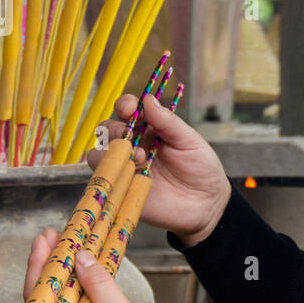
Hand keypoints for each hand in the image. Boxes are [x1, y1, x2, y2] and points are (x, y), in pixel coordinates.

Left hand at [24, 228, 176, 302]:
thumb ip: (98, 283)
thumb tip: (79, 255)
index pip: (38, 297)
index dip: (39, 265)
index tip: (44, 239)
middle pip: (45, 296)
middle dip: (47, 264)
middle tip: (51, 235)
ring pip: (59, 299)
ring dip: (61, 272)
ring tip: (63, 245)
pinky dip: (76, 285)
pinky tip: (80, 269)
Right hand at [84, 94, 230, 246]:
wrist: (206, 204)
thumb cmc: (201, 168)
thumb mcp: (189, 141)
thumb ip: (168, 122)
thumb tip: (148, 98)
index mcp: (149, 128)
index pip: (127, 110)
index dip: (124, 105)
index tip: (129, 108)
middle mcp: (133, 145)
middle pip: (107, 129)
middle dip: (116, 132)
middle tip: (139, 147)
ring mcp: (126, 167)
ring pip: (98, 153)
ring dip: (112, 155)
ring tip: (139, 162)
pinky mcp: (122, 189)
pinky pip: (103, 180)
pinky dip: (111, 176)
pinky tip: (131, 179)